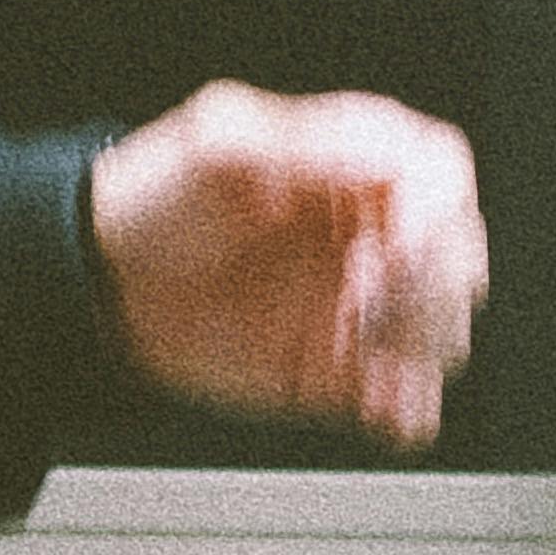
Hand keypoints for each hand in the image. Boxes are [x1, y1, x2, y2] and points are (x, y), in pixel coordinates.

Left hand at [85, 85, 487, 450]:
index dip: (435, 208)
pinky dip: (409, 406)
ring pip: (442, 326)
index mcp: (345, 163)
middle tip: (371, 303)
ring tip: (364, 351)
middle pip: (456, 251)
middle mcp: (364, 231)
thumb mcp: (216, 146)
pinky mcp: (337, 369)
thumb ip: (302, 149)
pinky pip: (403, 395)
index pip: (438, 172)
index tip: (398, 245)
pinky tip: (387, 407)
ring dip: (422, 344)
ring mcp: (355, 303)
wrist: (98, 289)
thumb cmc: (149, 202)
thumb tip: (384, 163)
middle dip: (430, 281)